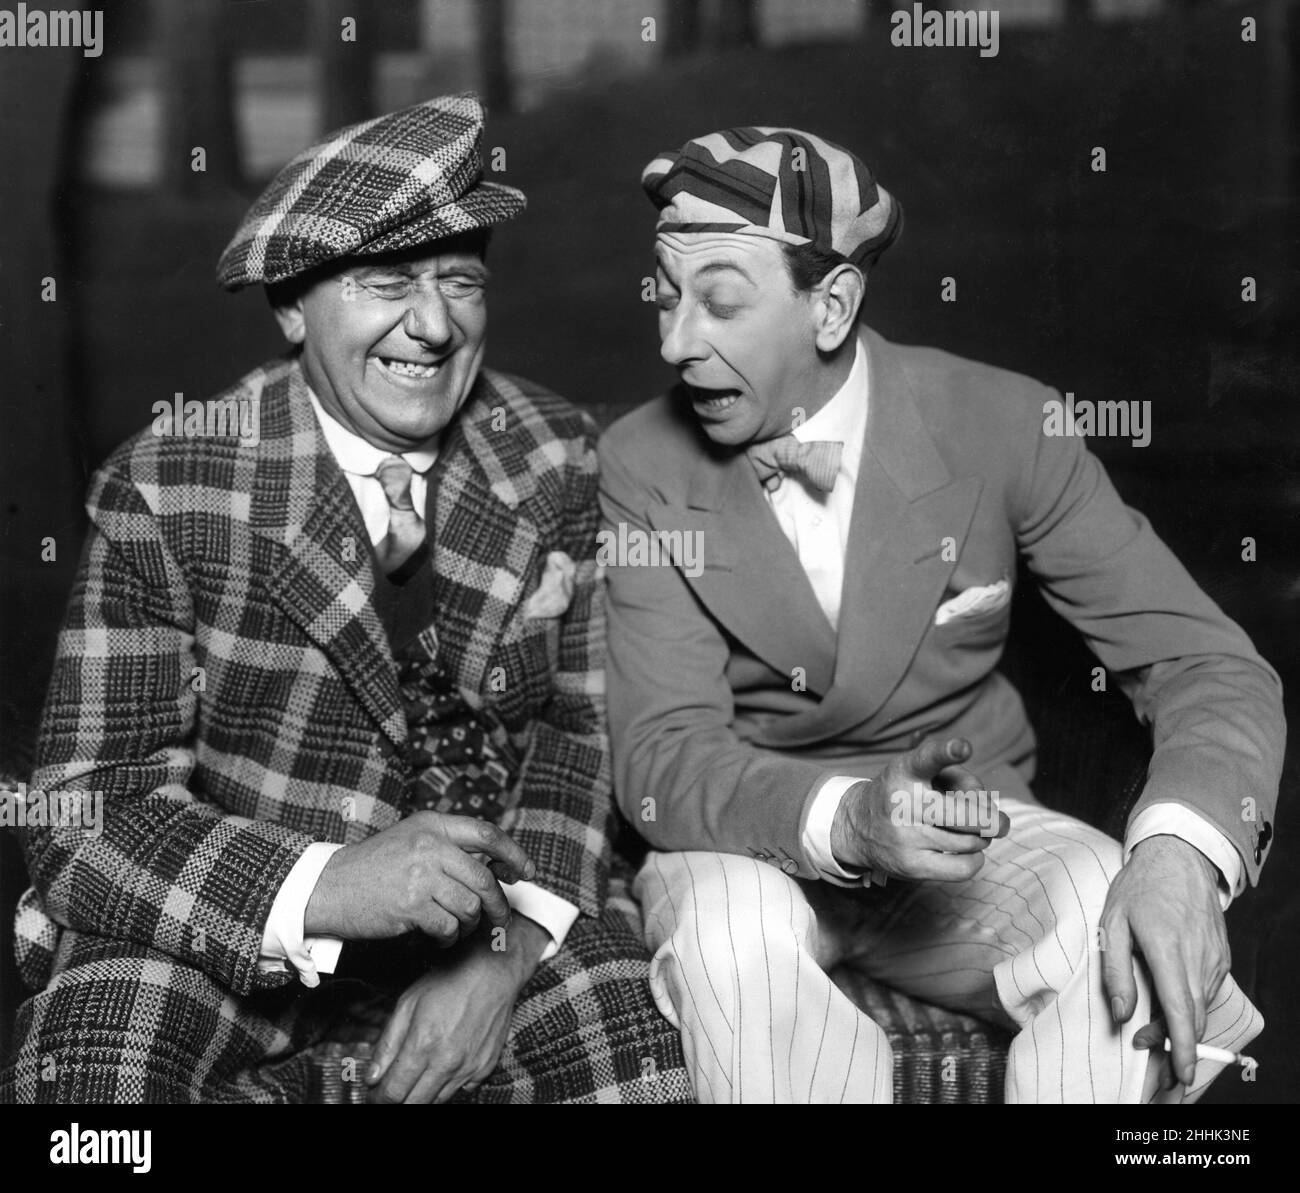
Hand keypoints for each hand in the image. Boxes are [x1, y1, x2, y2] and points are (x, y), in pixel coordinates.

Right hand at [305, 811, 534, 944]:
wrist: (328, 887)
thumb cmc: (372, 868)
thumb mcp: (411, 840)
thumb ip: (447, 846)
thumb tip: (494, 866)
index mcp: (432, 824)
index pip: (488, 834)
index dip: (514, 854)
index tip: (526, 873)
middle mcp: (430, 844)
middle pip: (485, 878)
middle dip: (498, 904)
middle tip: (499, 918)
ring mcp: (421, 874)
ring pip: (470, 906)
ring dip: (470, 925)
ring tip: (457, 930)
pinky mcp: (411, 905)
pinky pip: (449, 927)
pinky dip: (449, 938)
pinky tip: (439, 939)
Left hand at [366, 916, 550, 1103]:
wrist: (493, 971)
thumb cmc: (449, 981)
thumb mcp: (408, 1003)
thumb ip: (388, 1043)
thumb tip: (372, 1076)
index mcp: (423, 1045)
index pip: (393, 1092)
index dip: (379, 1098)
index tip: (375, 1094)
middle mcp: (446, 1062)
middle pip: (414, 1104)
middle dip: (398, 1101)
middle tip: (391, 1090)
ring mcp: (468, 1068)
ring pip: (437, 1101)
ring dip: (422, 1095)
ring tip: (416, 1077)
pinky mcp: (485, 1067)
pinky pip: (461, 1090)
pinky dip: (448, 1085)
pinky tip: (443, 1068)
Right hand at [829, 737, 1009, 879]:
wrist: (859, 826)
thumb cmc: (906, 793)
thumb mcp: (924, 771)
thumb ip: (964, 782)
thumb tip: (990, 817)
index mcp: (906, 772)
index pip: (927, 759)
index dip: (947, 751)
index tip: (962, 747)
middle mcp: (903, 802)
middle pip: (968, 816)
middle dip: (993, 821)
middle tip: (1000, 822)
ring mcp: (905, 837)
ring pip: (971, 842)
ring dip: (980, 838)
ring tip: (965, 832)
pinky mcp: (911, 866)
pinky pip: (963, 868)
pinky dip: (975, 859)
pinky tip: (965, 852)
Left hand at [1100, 835, 1229, 1088]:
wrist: (1179, 858)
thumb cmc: (1139, 887)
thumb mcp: (1113, 922)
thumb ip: (1115, 970)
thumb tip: (1120, 1012)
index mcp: (1167, 949)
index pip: (1180, 1010)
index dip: (1181, 1046)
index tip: (1181, 1073)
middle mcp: (1197, 958)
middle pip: (1192, 1018)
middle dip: (1175, 1046)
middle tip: (1147, 1054)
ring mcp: (1214, 958)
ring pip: (1201, 1007)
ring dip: (1180, 1026)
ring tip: (1149, 1030)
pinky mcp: (1221, 957)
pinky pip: (1207, 992)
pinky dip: (1190, 1006)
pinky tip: (1170, 1003)